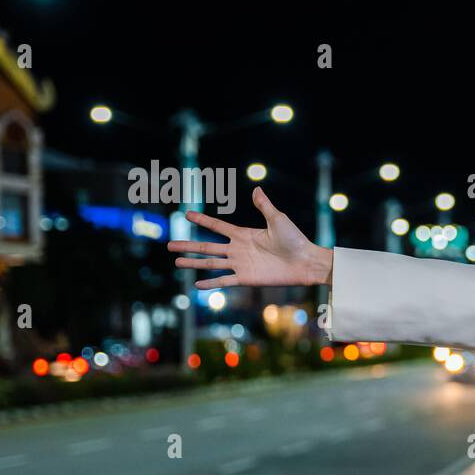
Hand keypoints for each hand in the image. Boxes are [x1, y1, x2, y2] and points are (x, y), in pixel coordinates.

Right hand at [167, 187, 332, 287]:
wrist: (305, 262)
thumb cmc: (295, 240)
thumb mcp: (278, 219)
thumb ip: (264, 206)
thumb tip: (256, 189)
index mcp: (244, 234)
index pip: (217, 226)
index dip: (202, 220)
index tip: (186, 214)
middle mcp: (238, 249)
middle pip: (207, 246)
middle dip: (188, 245)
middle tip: (169, 245)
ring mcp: (240, 264)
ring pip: (211, 263)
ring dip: (193, 263)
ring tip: (176, 262)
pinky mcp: (246, 278)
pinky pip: (224, 280)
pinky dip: (210, 283)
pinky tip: (196, 285)